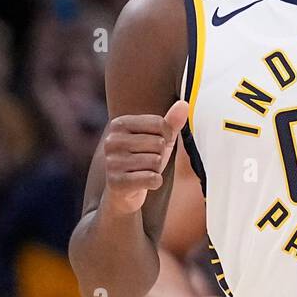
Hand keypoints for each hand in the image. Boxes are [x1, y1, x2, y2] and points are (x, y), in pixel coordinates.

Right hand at [101, 100, 189, 215]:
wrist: (123, 192)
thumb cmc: (142, 160)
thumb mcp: (158, 139)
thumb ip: (171, 122)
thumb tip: (184, 104)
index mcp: (119, 124)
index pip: (159, 123)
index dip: (167, 136)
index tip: (157, 145)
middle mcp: (112, 141)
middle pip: (159, 143)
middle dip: (160, 155)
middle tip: (146, 162)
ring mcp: (112, 162)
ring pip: (156, 161)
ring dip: (156, 169)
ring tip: (143, 171)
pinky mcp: (117, 182)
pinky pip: (152, 178)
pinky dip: (155, 182)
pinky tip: (144, 183)